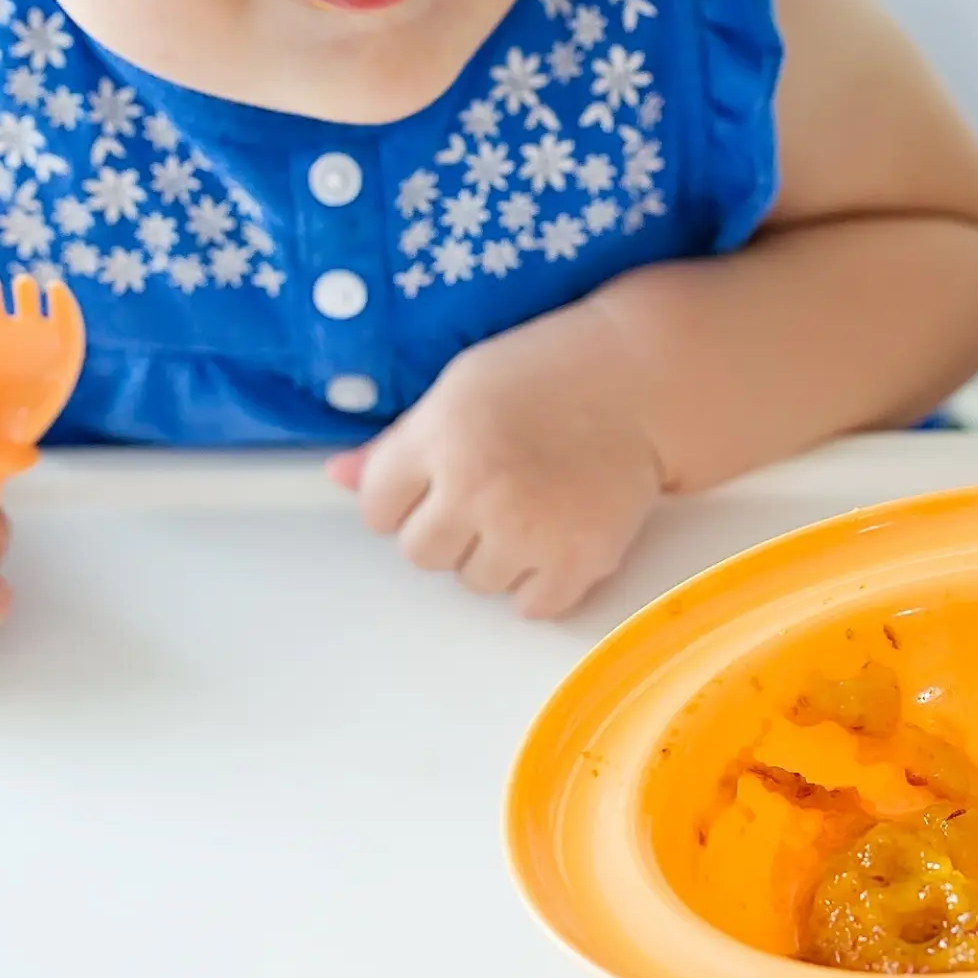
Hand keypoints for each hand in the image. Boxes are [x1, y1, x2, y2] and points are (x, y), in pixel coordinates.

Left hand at [328, 315, 664, 618]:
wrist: (641, 378)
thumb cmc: (546, 372)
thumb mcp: (459, 388)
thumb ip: (397, 442)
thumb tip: (336, 477)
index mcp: (440, 437)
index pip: (376, 509)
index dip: (402, 496)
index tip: (432, 480)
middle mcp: (477, 488)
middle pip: (420, 554)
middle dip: (446, 528)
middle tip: (488, 490)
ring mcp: (529, 529)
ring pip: (474, 583)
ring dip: (494, 555)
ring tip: (528, 505)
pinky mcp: (579, 559)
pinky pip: (533, 606)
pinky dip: (542, 581)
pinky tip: (555, 534)